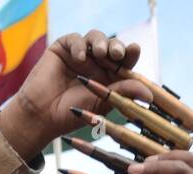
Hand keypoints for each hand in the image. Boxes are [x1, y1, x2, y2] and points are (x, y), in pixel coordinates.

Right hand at [0, 31, 150, 158]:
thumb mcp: (102, 104)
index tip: (134, 51)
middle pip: (111, 47)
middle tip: (118, 53)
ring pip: (95, 38)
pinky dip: (79, 46)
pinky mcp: (62, 49)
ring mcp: (79, 55)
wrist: (42, 117)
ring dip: (100, 42)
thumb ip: (123, 94)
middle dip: (116, 47)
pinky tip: (79, 58)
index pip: (123, 62)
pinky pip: (74, 39)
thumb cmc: (71, 115)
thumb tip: (150, 94)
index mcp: (108, 77)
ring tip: (100, 52)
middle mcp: (96, 64)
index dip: (130, 55)